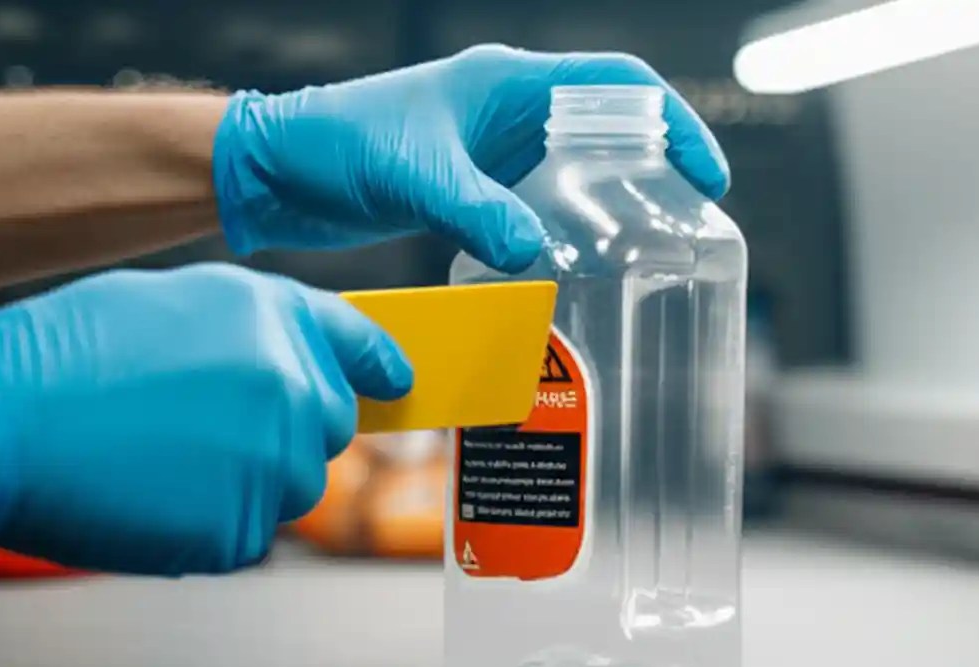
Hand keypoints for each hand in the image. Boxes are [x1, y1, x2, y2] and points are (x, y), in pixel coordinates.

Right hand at [0, 264, 411, 574]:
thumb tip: (298, 364)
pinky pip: (246, 529)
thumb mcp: (179, 302)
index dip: (377, 365)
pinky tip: (156, 492)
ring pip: (291, 485)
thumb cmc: (69, 354)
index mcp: (278, 321)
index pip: (359, 345)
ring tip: (167, 455)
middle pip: (329, 426)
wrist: (1, 421)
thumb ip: (259, 330)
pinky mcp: (240, 529)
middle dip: (289, 429)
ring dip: (248, 479)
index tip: (393, 382)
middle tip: (212, 427)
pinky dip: (210, 520)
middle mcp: (293, 389)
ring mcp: (272, 465)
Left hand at [213, 43, 728, 270]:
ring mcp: (487, 152)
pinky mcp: (467, 190)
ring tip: (639, 252)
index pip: (617, 85)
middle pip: (607, 128)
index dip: (672, 122)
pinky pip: (532, 206)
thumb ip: (477, 212)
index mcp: (506, 84)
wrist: (272, 171)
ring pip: (572, 172)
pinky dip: (559, 232)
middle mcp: (506, 112)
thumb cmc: (333, 146)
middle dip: (653, 167)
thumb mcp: (413, 175)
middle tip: (685, 222)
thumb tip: (536, 255)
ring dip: (607, 204)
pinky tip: (568, 268)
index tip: (705, 174)